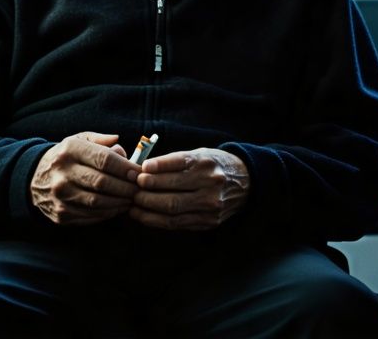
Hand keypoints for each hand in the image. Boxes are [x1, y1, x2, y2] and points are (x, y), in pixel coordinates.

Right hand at [30, 132, 140, 225]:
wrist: (34, 177)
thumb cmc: (67, 156)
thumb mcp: (79, 140)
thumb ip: (102, 141)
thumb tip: (122, 147)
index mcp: (70, 150)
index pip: (104, 159)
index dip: (126, 168)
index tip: (139, 173)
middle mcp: (62, 173)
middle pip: (102, 182)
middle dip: (126, 187)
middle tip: (139, 189)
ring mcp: (60, 196)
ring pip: (98, 202)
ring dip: (120, 203)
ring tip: (131, 199)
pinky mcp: (61, 214)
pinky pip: (91, 216)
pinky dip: (108, 213)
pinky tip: (116, 207)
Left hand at [130, 148, 250, 230]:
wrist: (246, 182)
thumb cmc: (214, 165)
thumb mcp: (199, 154)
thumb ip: (173, 162)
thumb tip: (142, 170)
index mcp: (206, 162)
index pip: (178, 164)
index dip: (156, 168)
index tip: (140, 170)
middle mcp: (210, 184)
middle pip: (172, 192)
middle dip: (147, 192)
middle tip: (131, 189)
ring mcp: (210, 205)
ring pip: (172, 210)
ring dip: (148, 209)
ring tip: (132, 204)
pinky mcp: (208, 221)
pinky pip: (176, 223)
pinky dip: (156, 220)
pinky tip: (142, 216)